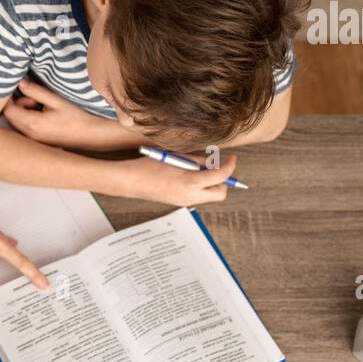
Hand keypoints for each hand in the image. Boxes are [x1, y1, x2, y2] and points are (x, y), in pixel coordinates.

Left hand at [2, 79, 132, 150]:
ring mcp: (32, 141)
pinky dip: (28, 120)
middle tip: (36, 99)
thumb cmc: (76, 117)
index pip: (8, 110)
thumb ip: (36, 91)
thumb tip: (19, 82)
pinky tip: (43, 117)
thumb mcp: (56, 100)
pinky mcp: (37, 142)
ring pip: (16, 123)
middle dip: (19, 104)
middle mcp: (29, 135)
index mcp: (32, 124)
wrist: (91, 136)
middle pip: (10, 116)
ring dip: (23, 112)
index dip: (10, 98)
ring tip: (41, 108)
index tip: (22, 89)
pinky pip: (23, 129)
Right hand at [122, 154, 237, 205]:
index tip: (232, 159)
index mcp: (191, 182)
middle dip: (223, 181)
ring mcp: (184, 202)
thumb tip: (211, 162)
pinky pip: (197, 196)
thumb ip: (198, 161)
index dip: (230, 166)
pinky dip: (200, 186)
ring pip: (209, 196)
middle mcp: (190, 196)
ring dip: (210, 183)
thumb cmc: (150, 166)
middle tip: (217, 167)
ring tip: (197, 169)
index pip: (221, 176)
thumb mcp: (178, 158)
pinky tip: (189, 176)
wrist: (130, 181)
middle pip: (220, 193)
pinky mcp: (178, 203)